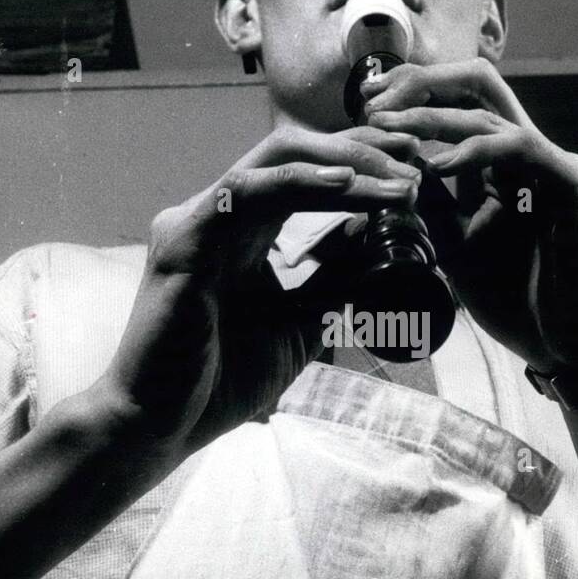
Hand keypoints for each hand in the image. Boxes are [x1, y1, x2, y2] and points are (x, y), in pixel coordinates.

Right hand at [90, 124, 421, 463]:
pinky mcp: (183, 240)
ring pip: (275, 161)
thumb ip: (332, 280)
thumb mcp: (300, 323)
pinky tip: (345, 183)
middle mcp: (217, 216)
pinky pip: (245, 192)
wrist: (162, 426)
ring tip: (396, 180)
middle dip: (360, 152)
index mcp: (241, 232)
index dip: (361, 167)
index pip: (304, 176)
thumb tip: (376, 238)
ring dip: (343, 164)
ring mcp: (196, 221)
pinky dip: (298, 182)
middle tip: (415, 166)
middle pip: (293, 153)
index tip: (415, 179)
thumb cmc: (220, 380)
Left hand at [361, 58, 577, 371]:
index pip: (463, 108)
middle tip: (373, 103)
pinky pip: (522, 147)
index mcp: (510, 166)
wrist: (566, 348)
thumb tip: (394, 166)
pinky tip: (435, 163)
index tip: (367, 107)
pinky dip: (474, 151)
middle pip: (480, 88)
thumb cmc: (518, 302)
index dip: (416, 97)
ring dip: (435, 117)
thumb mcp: (457, 245)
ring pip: (493, 115)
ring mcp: (560, 165)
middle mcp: (537, 155)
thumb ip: (433, 204)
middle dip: (423, 86)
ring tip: (390, 128)